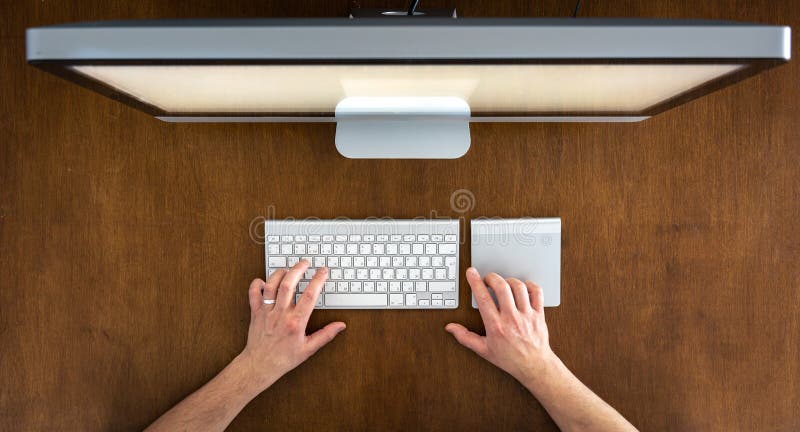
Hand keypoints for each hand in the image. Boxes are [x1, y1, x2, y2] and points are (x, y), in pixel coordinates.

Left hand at [240, 260, 345, 390]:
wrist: (260, 365)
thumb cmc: (284, 358)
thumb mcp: (309, 349)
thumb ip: (325, 335)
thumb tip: (340, 326)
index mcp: (296, 322)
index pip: (310, 295)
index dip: (318, 280)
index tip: (323, 272)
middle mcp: (281, 314)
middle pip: (289, 285)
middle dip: (298, 270)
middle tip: (305, 262)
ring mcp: (267, 312)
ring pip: (271, 286)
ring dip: (280, 273)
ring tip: (288, 269)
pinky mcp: (256, 313)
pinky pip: (254, 293)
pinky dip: (257, 283)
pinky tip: (264, 280)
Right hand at [446, 267, 554, 387]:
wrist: (534, 366)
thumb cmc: (510, 359)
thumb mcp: (483, 350)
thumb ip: (465, 337)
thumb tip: (451, 328)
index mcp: (496, 326)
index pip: (483, 298)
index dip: (475, 282)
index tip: (471, 273)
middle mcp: (511, 319)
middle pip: (501, 287)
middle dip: (492, 277)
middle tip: (488, 279)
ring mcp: (526, 315)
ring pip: (518, 287)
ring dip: (509, 281)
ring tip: (504, 284)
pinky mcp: (539, 314)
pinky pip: (537, 292)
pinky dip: (530, 285)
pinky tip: (522, 288)